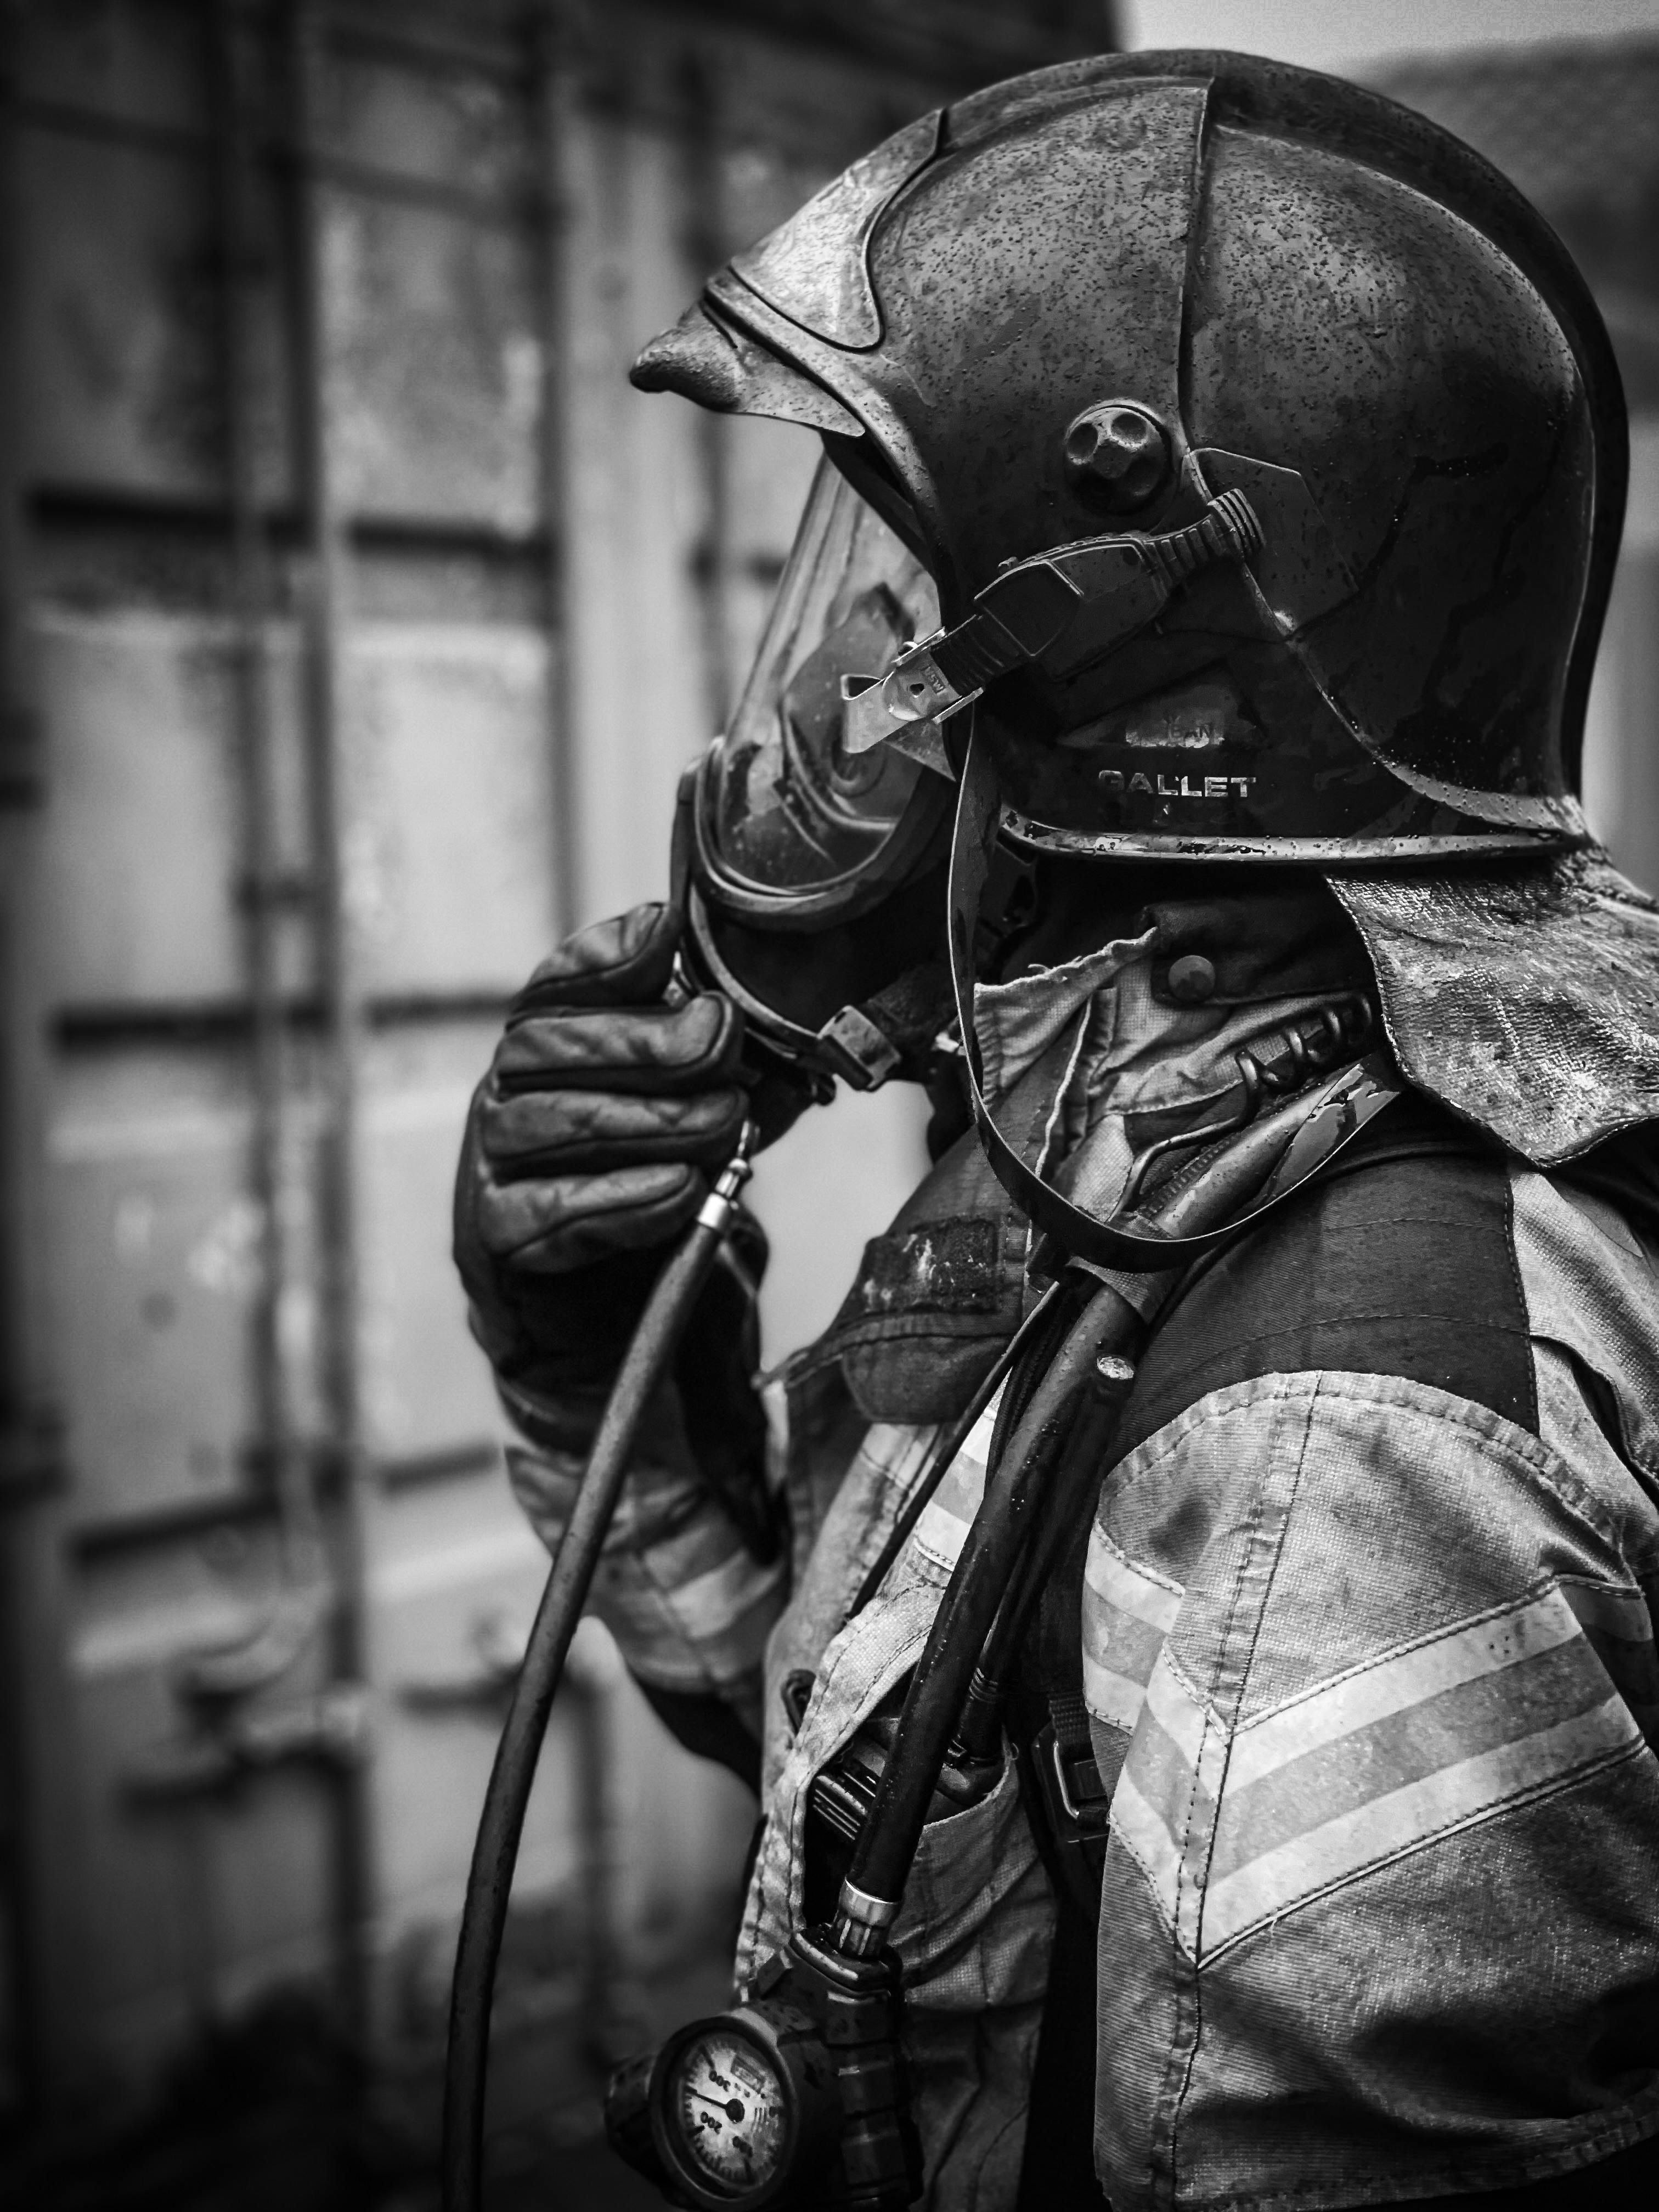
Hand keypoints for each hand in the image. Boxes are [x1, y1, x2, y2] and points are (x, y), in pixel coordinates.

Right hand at [454, 902, 749, 1409]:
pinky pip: (550, 1213)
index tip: (664, 936)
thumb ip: (723, 1066)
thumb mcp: (705, 1118)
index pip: (556, 984)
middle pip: (548, 1045)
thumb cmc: (660, 1199)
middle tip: (720, 1043)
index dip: (604, 957)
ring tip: (723, 1126)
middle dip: (644, 1040)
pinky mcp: (494, 1242)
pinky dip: (622, 1200)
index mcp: (547, 1051)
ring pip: (554, 1125)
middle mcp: (504, 1097)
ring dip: (649, 1120)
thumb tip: (755, 1014)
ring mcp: (488, 1168)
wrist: (618, 1323)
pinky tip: (680, 1190)